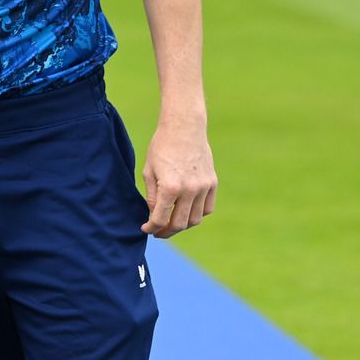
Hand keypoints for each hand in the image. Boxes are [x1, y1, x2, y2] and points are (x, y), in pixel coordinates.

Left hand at [141, 116, 216, 238]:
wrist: (184, 128)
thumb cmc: (161, 147)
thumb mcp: (149, 171)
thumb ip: (152, 196)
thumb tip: (154, 216)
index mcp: (170, 187)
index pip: (160, 219)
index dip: (152, 228)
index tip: (146, 229)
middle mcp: (189, 190)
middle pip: (180, 224)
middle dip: (166, 231)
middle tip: (158, 231)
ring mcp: (204, 187)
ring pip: (195, 219)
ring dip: (183, 225)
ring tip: (172, 222)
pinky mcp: (212, 183)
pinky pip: (207, 208)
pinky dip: (197, 214)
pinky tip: (186, 211)